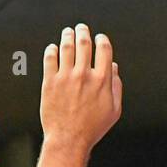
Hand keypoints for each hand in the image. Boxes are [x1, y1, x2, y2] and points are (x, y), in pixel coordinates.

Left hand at [40, 23, 121, 152]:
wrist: (69, 139)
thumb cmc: (92, 128)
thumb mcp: (114, 110)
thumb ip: (116, 87)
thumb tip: (114, 68)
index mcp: (102, 80)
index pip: (104, 50)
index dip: (102, 40)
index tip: (99, 38)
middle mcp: (84, 75)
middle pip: (84, 44)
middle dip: (83, 32)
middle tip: (81, 28)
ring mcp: (66, 77)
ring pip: (66, 46)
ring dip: (68, 36)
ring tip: (68, 32)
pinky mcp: (50, 81)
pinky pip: (50, 58)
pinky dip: (52, 49)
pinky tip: (54, 48)